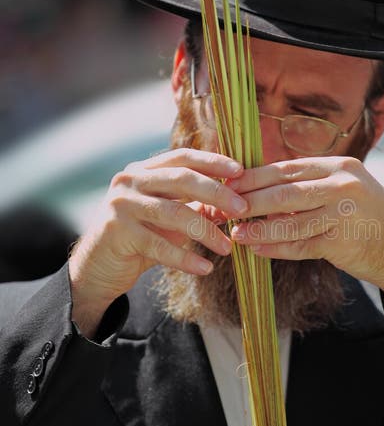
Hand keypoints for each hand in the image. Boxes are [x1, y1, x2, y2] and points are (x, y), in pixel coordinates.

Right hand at [68, 148, 246, 335]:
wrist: (98, 268)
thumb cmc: (140, 239)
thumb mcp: (169, 219)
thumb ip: (195, 206)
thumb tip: (234, 202)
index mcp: (143, 170)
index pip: (182, 157)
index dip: (213, 162)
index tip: (241, 171)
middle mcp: (129, 181)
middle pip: (181, 179)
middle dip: (216, 192)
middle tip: (243, 208)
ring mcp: (120, 205)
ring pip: (174, 213)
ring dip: (206, 231)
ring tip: (227, 247)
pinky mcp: (116, 232)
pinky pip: (160, 245)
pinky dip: (185, 258)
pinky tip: (205, 268)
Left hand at [229, 156, 383, 342]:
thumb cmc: (364, 216)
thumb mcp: (343, 188)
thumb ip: (309, 185)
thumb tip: (259, 187)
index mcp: (338, 166)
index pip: (286, 168)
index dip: (254, 177)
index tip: (227, 184)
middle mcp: (342, 185)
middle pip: (285, 192)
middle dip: (250, 201)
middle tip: (223, 208)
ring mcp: (344, 214)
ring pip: (290, 221)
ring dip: (259, 229)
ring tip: (235, 234)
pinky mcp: (343, 242)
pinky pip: (301, 246)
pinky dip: (277, 249)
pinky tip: (258, 250)